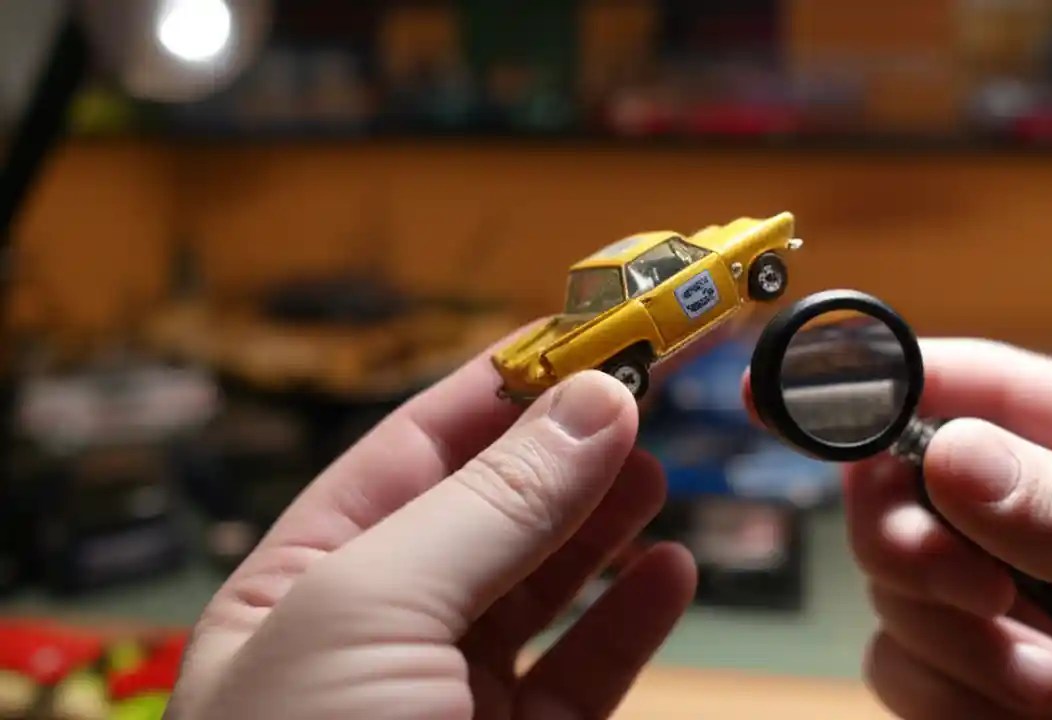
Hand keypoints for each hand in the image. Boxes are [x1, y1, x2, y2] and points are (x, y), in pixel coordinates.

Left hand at [166, 338, 695, 719]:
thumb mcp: (375, 614)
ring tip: (658, 467)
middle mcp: (377, 633)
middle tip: (651, 387)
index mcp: (305, 580)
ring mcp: (452, 698)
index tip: (593, 329)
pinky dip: (635, 615)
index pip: (416, 449)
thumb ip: (489, 507)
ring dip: (607, 519)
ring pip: (547, 584)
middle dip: (570, 444)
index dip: (507, 384)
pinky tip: (670, 570)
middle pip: (493, 508)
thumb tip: (593, 402)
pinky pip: (587, 667)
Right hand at [835, 340, 1051, 717]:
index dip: (875, 381)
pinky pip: (900, 668)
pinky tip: (1037, 713)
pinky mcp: (982, 683)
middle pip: (901, 484)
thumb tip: (948, 455)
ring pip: (891, 583)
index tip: (788, 394)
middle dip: (911, 538)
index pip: (974, 385)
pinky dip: (948, 697)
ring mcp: (1009, 603)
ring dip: (952, 639)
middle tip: (974, 589)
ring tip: (1051, 686)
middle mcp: (1044, 517)